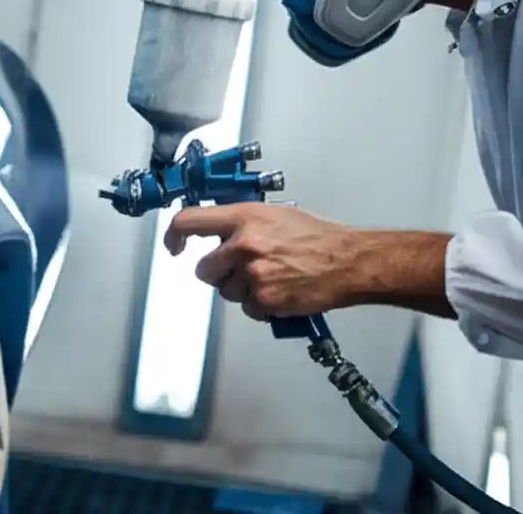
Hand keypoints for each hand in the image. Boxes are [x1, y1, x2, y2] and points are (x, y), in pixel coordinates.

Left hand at [164, 203, 361, 319]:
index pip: (190, 221)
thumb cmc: (318, 237)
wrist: (348, 261)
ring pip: (226, 291)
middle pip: (204, 268)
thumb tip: (217, 229)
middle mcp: (243, 244)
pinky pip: (247, 308)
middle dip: (218, 271)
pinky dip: (260, 305)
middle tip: (241, 268)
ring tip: (271, 276)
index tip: (174, 245)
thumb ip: (241, 221)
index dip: (174, 236)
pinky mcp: (264, 299)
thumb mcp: (274, 214)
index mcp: (244, 217)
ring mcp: (253, 274)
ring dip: (242, 289)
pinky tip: (279, 290)